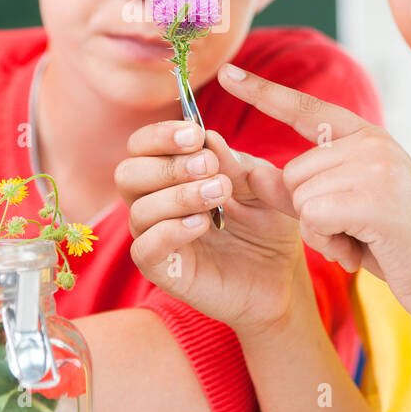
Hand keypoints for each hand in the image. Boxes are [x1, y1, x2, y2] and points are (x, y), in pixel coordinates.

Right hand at [115, 120, 309, 337]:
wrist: (282, 277)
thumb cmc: (267, 224)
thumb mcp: (259, 186)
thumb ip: (234, 164)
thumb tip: (209, 138)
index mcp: (172, 173)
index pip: (142, 146)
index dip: (160, 135)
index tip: (195, 135)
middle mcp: (155, 202)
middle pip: (128, 173)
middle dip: (167, 165)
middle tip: (208, 166)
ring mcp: (156, 237)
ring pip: (138, 210)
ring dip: (178, 196)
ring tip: (219, 194)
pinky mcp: (163, 270)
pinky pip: (144, 249)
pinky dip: (170, 232)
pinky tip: (202, 225)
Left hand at [217, 63, 410, 326]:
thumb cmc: (401, 245)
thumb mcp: (347, 209)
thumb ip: (304, 190)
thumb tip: (251, 173)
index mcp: (367, 137)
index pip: (305, 108)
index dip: (263, 91)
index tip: (228, 73)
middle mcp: (371, 142)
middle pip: (291, 173)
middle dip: (310, 213)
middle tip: (355, 231)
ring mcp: (374, 166)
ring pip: (299, 197)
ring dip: (322, 233)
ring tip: (364, 240)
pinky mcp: (373, 197)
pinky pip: (313, 218)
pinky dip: (330, 244)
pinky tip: (364, 250)